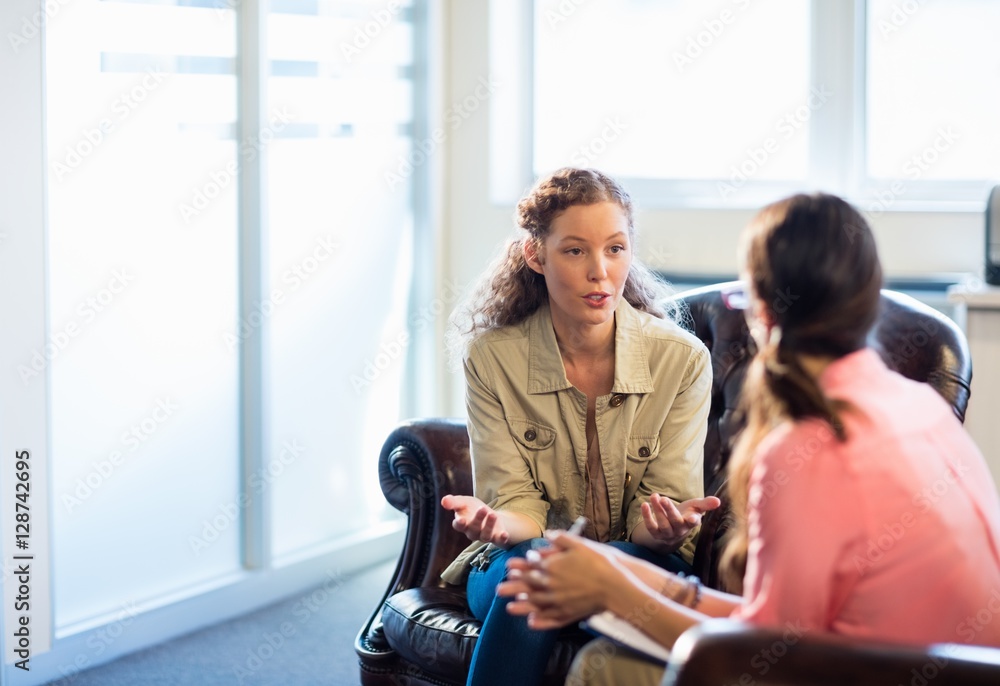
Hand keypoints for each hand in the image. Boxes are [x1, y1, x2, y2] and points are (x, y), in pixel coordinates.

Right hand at [440, 494, 509, 545]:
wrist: (489, 515)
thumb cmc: (472, 509)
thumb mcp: (464, 502)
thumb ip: (454, 502)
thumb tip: (444, 500)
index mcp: (463, 523)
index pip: (458, 526)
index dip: (459, 524)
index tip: (461, 520)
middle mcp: (472, 532)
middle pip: (473, 529)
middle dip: (478, 520)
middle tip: (482, 509)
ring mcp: (485, 536)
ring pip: (485, 535)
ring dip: (489, 526)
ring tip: (493, 515)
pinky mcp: (496, 537)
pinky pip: (498, 540)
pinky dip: (502, 538)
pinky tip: (505, 534)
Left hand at [497, 531, 625, 629]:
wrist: (615, 585)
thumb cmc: (599, 562)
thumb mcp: (580, 544)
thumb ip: (561, 538)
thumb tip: (548, 534)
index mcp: (553, 566)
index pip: (531, 567)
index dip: (519, 567)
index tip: (508, 569)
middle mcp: (552, 584)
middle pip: (527, 586)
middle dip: (512, 587)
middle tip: (499, 590)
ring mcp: (559, 600)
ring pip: (535, 604)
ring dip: (521, 606)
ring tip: (509, 608)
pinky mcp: (569, 613)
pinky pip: (550, 618)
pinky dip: (540, 621)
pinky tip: (531, 622)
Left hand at [641, 494, 720, 547]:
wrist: (673, 529)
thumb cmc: (686, 514)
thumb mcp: (696, 507)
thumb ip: (706, 504)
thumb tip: (718, 501)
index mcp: (690, 524)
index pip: (693, 523)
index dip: (693, 521)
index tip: (692, 517)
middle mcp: (679, 530)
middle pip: (675, 521)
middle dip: (669, 510)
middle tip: (663, 498)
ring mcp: (667, 533)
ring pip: (662, 524)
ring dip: (657, 511)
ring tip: (654, 496)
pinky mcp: (656, 534)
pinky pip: (651, 527)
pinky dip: (646, 517)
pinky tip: (644, 505)